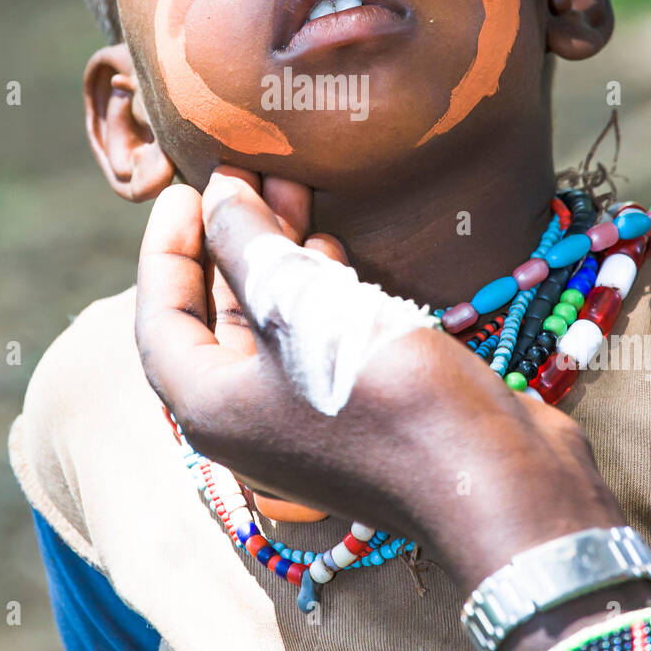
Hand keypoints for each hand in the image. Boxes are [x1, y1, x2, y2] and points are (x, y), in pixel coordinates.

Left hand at [134, 166, 650, 650]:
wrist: (491, 475)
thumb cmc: (377, 390)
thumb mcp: (297, 304)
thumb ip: (247, 243)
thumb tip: (218, 193)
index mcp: (208, 405)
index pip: (160, 316)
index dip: (166, 246)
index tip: (186, 186)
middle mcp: (246, 417)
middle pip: (216, 314)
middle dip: (230, 239)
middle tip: (247, 174)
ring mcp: (302, 417)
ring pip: (270, 320)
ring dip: (276, 255)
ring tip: (293, 189)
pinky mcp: (354, 407)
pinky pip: (315, 336)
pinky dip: (316, 288)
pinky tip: (331, 245)